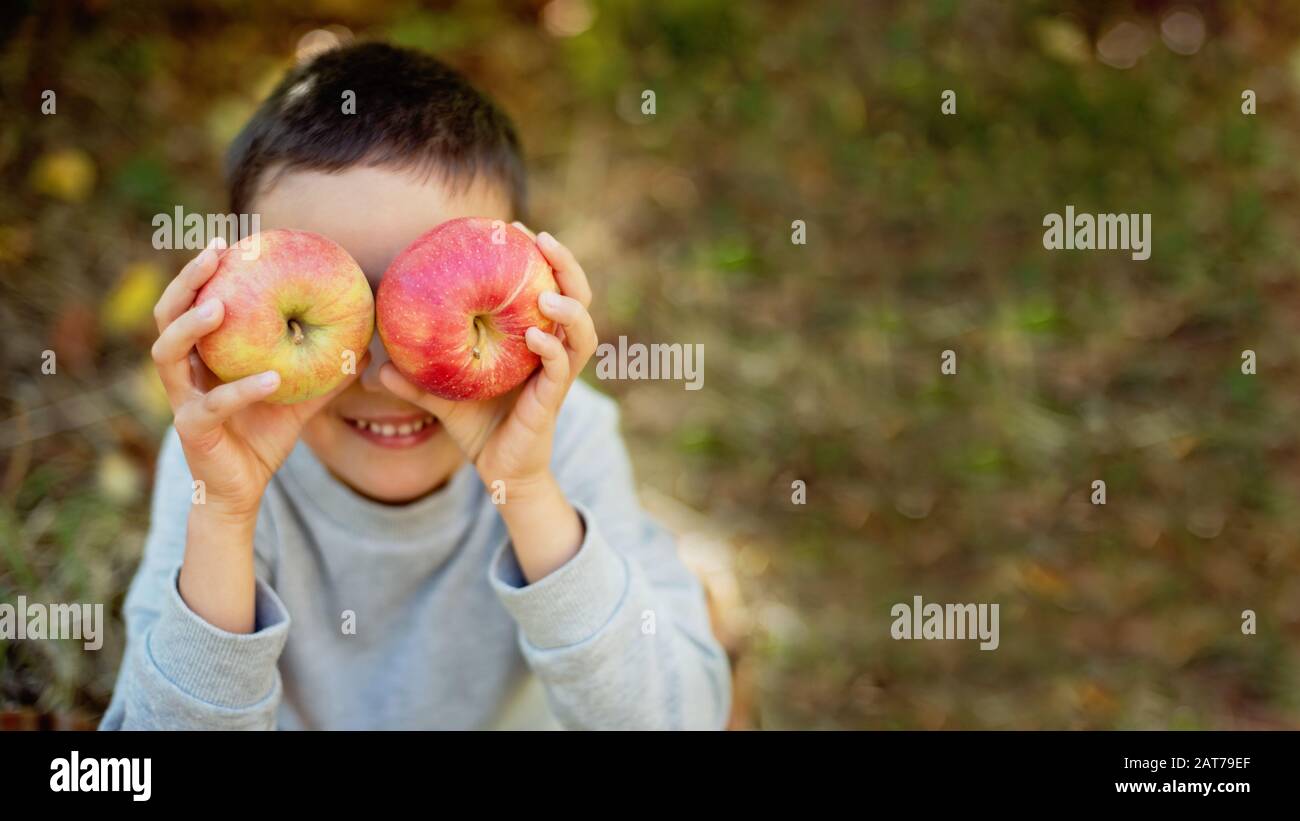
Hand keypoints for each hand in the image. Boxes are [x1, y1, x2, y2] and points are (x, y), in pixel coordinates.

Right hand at [152, 238, 363, 518]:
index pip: (192, 304)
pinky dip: (242, 390)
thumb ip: (325, 371)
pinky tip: (273, 377)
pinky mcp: (192, 430)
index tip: (227, 242)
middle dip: (186, 282)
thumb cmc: (264, 436)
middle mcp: (184, 373)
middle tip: (214, 254)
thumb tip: (366, 344)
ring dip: (193, 326)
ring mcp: (181, 401)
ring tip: (222, 306)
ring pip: (168, 354)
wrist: (242, 490)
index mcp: (202, 357)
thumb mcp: (300, 397)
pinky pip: (212, 405)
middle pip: (166, 316)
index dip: (202, 274)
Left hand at [380, 225, 597, 492]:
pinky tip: (535, 335)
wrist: (500, 472)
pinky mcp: (552, 400)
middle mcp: (553, 351)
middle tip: (542, 239)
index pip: (548, 286)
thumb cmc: (477, 427)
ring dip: (571, 307)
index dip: (539, 255)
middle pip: (579, 297)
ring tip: (549, 293)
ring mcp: (557, 375)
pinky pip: (561, 368)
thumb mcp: (442, 396)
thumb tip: (373, 363)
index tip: (513, 226)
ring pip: (583, 332)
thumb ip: (415, 378)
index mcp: (534, 339)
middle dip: (567, 265)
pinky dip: (553, 348)